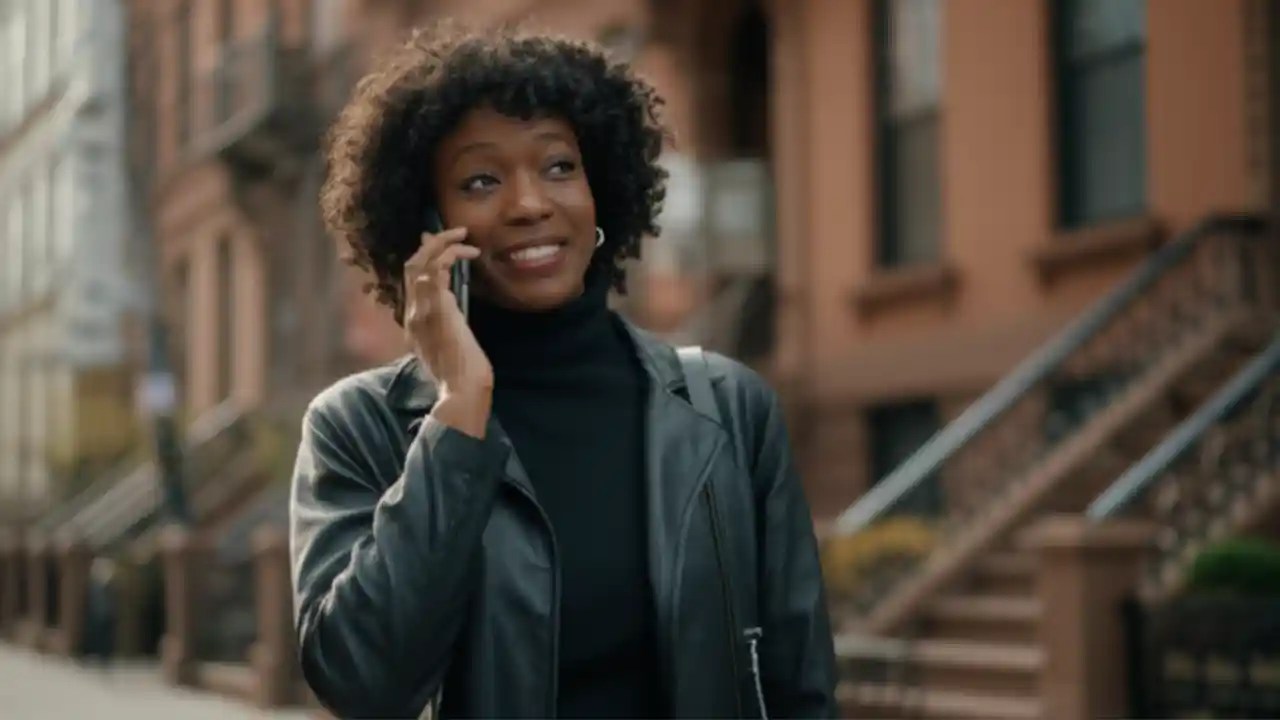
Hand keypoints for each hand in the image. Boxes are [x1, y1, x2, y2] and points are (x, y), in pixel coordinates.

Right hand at [403, 228, 491, 436]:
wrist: (461, 391)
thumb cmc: (461, 375)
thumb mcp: (448, 346)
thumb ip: (445, 326)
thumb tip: (453, 306)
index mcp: (413, 324)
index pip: (411, 282)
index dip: (423, 258)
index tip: (435, 243)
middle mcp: (411, 315)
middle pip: (410, 267)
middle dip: (431, 244)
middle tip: (454, 232)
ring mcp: (421, 312)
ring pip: (419, 264)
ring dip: (442, 244)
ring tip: (464, 236)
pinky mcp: (436, 310)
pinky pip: (434, 272)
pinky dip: (448, 256)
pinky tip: (465, 252)